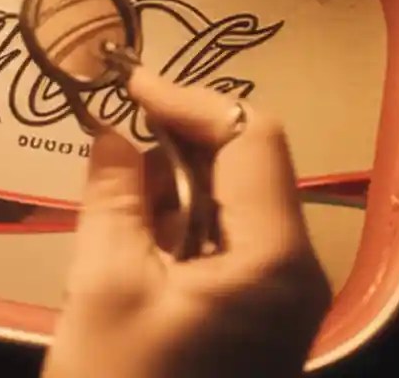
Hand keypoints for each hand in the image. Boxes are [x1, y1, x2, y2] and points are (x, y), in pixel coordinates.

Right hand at [42, 71, 330, 377]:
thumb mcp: (102, 285)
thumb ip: (112, 194)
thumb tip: (109, 129)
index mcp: (275, 258)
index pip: (252, 136)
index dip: (189, 98)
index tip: (126, 82)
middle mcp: (295, 270)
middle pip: (250, 165)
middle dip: (182, 135)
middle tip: (114, 119)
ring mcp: (280, 298)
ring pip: (236, 202)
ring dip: (177, 176)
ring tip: (115, 177)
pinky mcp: (256, 317)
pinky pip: (227, 243)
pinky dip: (182, 219)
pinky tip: (133, 222)